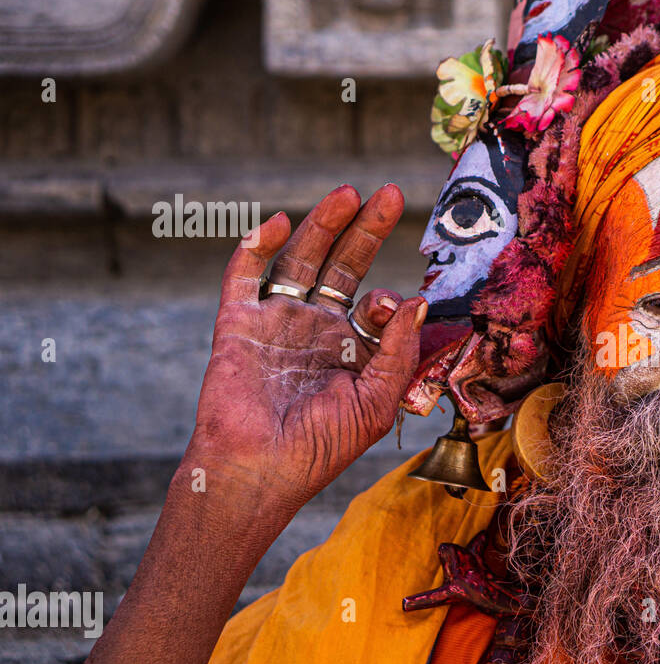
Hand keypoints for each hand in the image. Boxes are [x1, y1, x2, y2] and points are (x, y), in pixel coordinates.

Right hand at [187, 183, 426, 514]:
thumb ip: (397, 350)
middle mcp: (315, 330)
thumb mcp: (377, 400)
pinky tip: (281, 224)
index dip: (386, 299)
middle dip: (366, 231)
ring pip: (300, 261)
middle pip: (342, 266)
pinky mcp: (238, 324)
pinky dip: (257, 247)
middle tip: (392, 195)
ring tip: (347, 194)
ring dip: (322, 226)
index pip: (373, 305)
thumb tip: (418, 301)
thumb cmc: (321, 445)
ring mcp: (276, 323)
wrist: (259, 470)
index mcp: (350, 350)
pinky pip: (245, 276)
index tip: (385, 308)